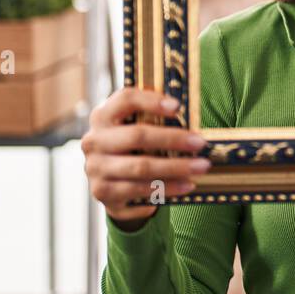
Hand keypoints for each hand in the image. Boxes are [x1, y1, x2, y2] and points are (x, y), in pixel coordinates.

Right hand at [82, 87, 212, 229]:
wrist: (108, 179)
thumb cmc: (131, 144)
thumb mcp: (135, 125)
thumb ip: (154, 116)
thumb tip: (188, 115)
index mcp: (102, 116)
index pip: (125, 99)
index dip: (151, 101)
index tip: (178, 106)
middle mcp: (93, 142)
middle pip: (136, 136)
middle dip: (173, 139)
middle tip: (200, 143)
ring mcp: (95, 170)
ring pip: (140, 168)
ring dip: (175, 169)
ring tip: (200, 168)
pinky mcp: (103, 194)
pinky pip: (139, 193)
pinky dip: (165, 190)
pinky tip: (185, 187)